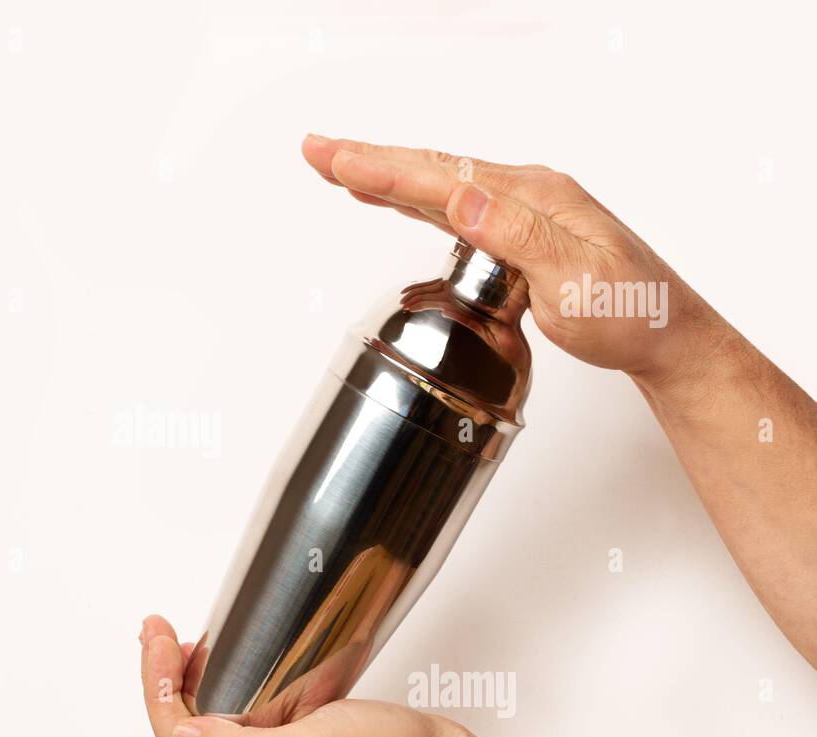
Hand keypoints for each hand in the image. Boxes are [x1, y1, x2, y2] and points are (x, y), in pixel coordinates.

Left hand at [139, 614, 464, 736]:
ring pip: (214, 720)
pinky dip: (230, 682)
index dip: (158, 686)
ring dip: (190, 680)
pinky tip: (233, 659)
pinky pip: (248, 713)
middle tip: (156, 631)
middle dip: (163, 678)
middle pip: (187, 728)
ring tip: (178, 642)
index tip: (156, 638)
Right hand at [301, 134, 734, 392]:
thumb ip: (518, 237)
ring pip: (440, 188)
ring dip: (386, 177)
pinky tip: (395, 200)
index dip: (384, 170)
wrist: (668, 337)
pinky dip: (415, 201)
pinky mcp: (521, 237)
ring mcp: (523, 214)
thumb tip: (463, 198)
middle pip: (434, 171)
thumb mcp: (576, 280)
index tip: (337, 159)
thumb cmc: (631, 313)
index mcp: (535, 199)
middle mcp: (526, 196)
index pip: (444, 179)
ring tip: (339, 166)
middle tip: (317, 150)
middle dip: (370, 160)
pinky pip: (455, 211)